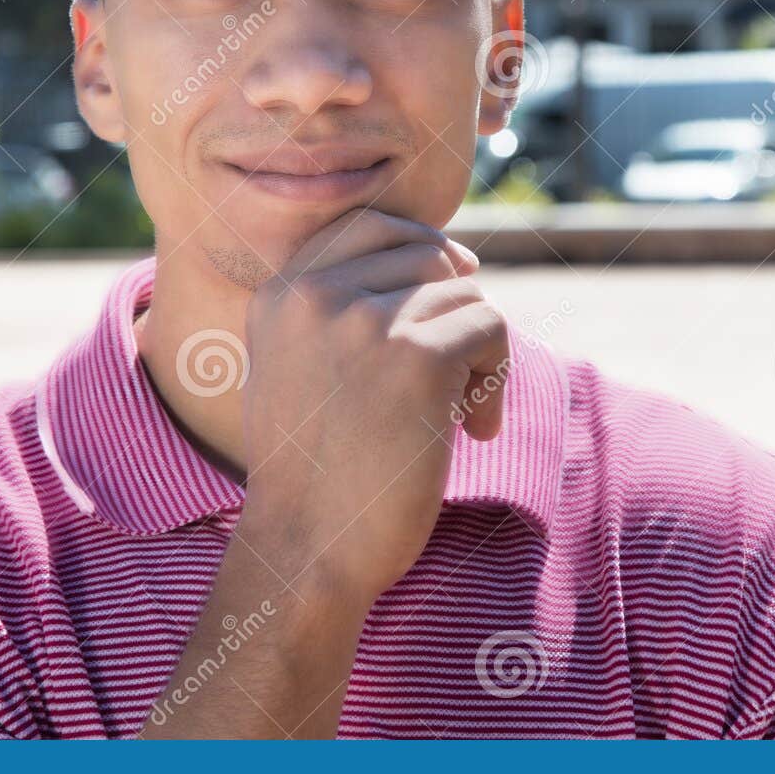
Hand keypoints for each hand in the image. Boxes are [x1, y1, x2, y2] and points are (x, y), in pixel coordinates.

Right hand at [237, 206, 509, 605]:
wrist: (307, 549)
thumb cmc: (313, 472)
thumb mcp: (296, 367)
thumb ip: (341, 307)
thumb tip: (452, 254)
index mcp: (279, 292)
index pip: (370, 225)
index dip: (421, 253)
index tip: (445, 296)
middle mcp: (315, 292)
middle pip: (427, 255)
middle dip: (451, 310)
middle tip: (454, 380)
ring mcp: (366, 319)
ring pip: (465, 294)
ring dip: (475, 354)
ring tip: (458, 415)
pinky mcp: (418, 355)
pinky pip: (490, 328)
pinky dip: (495, 379)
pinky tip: (473, 431)